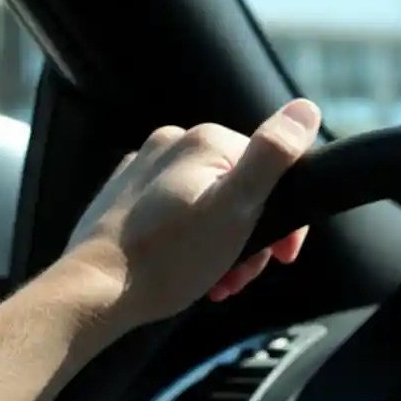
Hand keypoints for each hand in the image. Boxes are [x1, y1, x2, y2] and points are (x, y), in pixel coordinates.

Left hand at [63, 99, 321, 326]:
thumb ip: (273, 155)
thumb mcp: (237, 209)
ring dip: (222, 245)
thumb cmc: (169, 258)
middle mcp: (171, 142)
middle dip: (250, 237)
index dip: (284, 220)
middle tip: (238, 278)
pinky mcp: (124, 195)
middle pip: (239, 189)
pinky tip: (184, 270)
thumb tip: (306, 108)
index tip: (278, 258)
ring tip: (213, 281)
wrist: (94, 291)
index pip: (272, 170)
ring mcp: (143, 168)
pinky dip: (189, 240)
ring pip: (208, 203)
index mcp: (205, 140)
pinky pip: (175, 212)